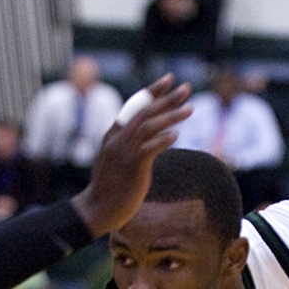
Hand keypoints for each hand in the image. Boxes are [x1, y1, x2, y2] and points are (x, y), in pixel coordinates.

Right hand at [70, 74, 191, 237]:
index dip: (152, 91)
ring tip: (190, 109)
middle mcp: (118, 140)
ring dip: (171, 116)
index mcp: (114, 135)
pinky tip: (176, 135)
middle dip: (167, 98)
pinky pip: (148, 149)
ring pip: (149, 127)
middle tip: (186, 88)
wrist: (97, 209)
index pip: (135, 106)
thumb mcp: (118, 160)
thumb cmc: (110, 187)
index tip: (169, 79)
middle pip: (144, 112)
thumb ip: (131, 145)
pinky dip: (162, 140)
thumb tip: (155, 137)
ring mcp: (123, 153)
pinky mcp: (131, 168)